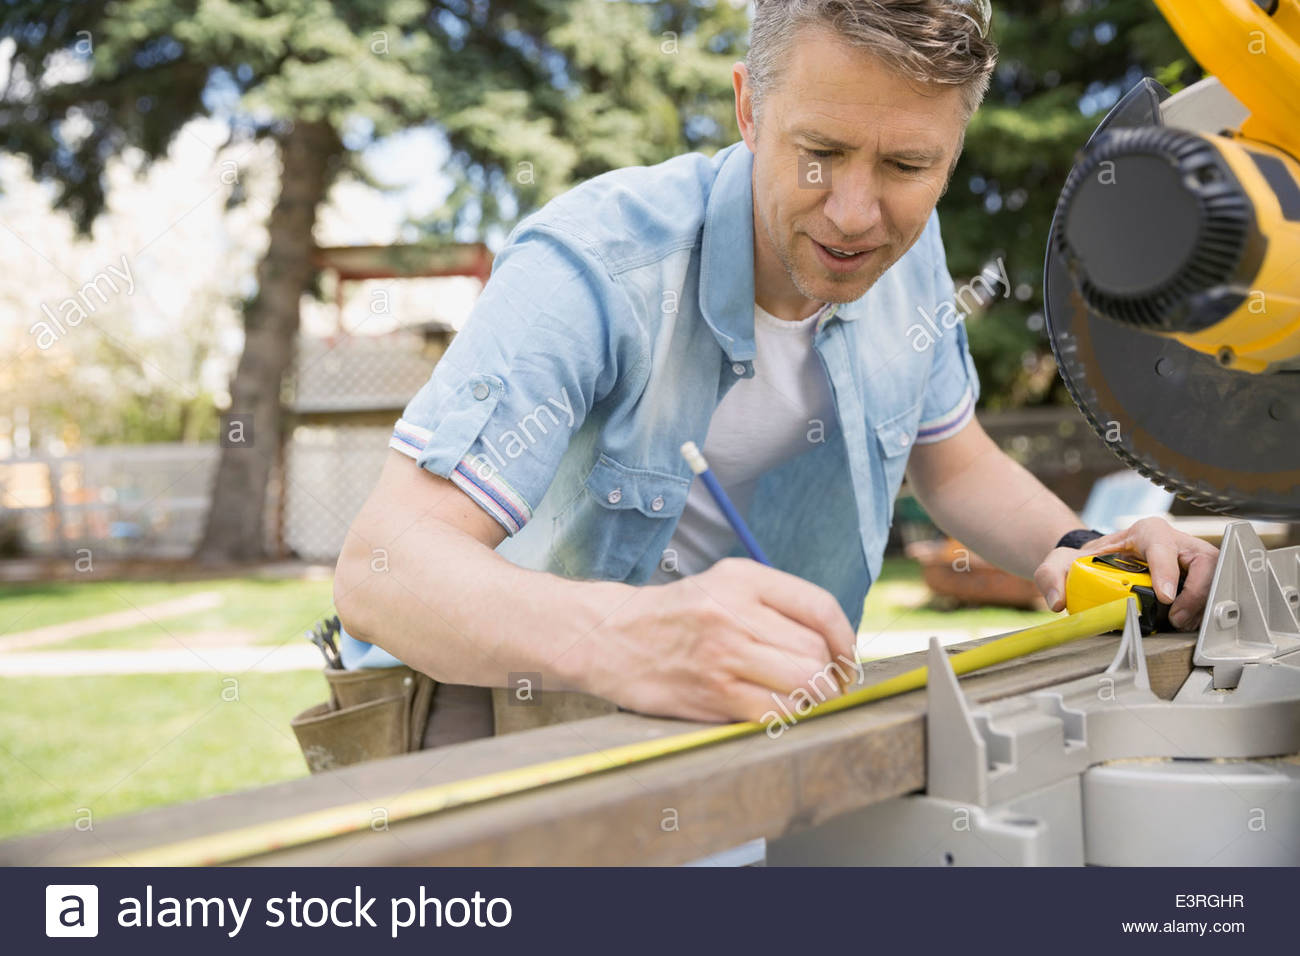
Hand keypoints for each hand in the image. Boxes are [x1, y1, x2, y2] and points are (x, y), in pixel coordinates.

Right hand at [591, 558, 859, 722]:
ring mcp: (722, 656)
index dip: (845, 639)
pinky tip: (777, 707)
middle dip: (828, 673)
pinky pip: (774, 711)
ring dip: (813, 697)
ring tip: (803, 696)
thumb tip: (833, 644)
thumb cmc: (677, 614)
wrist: (610, 637)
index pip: (819, 607)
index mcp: (743, 579)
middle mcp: (734, 613)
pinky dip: (787, 714)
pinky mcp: (711, 694)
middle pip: (815, 651)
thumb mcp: (725, 585)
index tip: (846, 659)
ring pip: (802, 684)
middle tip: (823, 683)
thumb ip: (776, 604)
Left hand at [1034, 516, 1218, 630]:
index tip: (1165, 598)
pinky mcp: (1199, 577)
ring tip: (1180, 623)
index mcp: (1146, 532)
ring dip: (1203, 603)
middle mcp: (1174, 542)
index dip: (1168, 571)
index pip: (1163, 546)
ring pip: (1217, 576)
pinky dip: (1204, 609)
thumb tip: (1057, 601)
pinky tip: (1185, 623)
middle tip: (1176, 618)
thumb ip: (1051, 576)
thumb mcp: (1061, 562)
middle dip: (1196, 591)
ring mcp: (1190, 560)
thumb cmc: (1087, 561)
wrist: (1098, 565)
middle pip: (1204, 560)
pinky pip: (1215, 591)